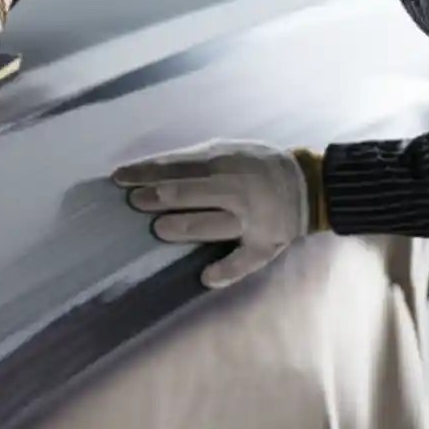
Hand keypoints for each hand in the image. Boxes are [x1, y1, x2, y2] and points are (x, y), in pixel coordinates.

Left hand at [111, 140, 325, 288]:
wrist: (309, 185)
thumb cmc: (256, 166)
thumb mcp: (228, 150)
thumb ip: (194, 161)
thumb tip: (152, 170)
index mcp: (225, 162)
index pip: (176, 166)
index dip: (146, 172)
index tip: (120, 177)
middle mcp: (237, 189)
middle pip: (190, 193)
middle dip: (158, 196)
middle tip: (135, 201)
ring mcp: (252, 218)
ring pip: (213, 224)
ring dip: (183, 227)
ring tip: (159, 230)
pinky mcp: (265, 243)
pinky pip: (245, 260)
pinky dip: (227, 270)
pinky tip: (206, 278)